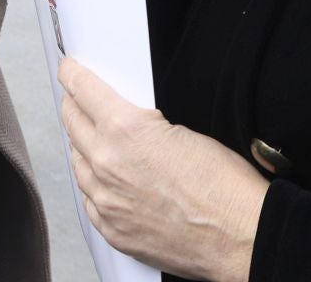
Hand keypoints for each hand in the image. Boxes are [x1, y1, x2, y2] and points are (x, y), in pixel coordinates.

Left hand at [60, 58, 266, 281]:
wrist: (241, 238)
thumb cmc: (224, 187)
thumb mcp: (182, 130)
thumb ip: (141, 124)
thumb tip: (126, 121)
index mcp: (124, 131)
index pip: (82, 90)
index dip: (72, 75)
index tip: (69, 72)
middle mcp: (106, 165)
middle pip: (72, 123)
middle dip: (74, 106)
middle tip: (77, 100)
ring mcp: (106, 201)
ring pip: (77, 162)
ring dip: (83, 147)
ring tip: (94, 140)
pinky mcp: (112, 230)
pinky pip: (89, 200)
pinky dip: (93, 186)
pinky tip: (106, 181)